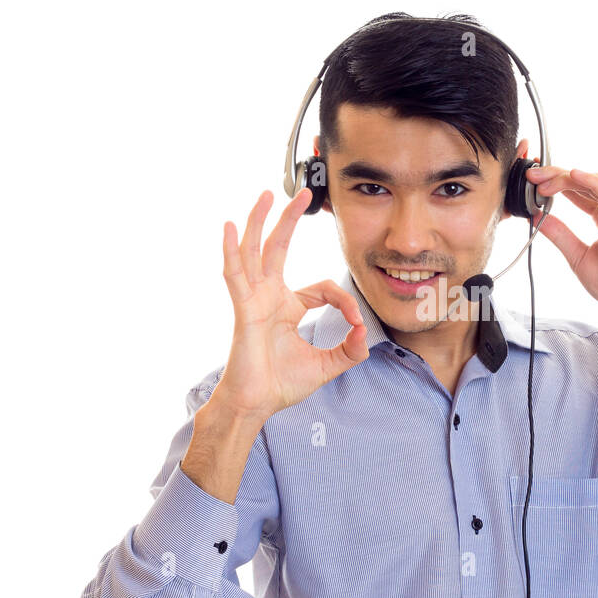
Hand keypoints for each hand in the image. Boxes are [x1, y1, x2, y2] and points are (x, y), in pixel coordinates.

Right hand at [211, 188, 368, 418]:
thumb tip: (366, 333)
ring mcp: (254, 300)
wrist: (257, 403)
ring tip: (265, 196)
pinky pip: (236, 274)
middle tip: (303, 193)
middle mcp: (269, 297)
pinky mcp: (243, 309)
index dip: (345, 302)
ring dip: (259, 222)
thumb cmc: (281, 384)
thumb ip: (350, 350)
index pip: (323, 288)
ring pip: (255, 252)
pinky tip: (231, 227)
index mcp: (287, 307)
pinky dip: (232, 250)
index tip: (357, 323)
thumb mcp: (327, 365)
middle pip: (279, 248)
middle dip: (290, 220)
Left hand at [525, 166, 597, 319]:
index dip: (556, 183)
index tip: (533, 182)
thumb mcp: (577, 256)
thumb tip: (537, 217)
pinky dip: (590, 181)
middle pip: (584, 182)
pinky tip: (572, 175)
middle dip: (556, 175)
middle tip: (532, 175)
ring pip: (593, 182)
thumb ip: (559, 235)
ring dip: (566, 177)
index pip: (579, 191)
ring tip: (542, 179)